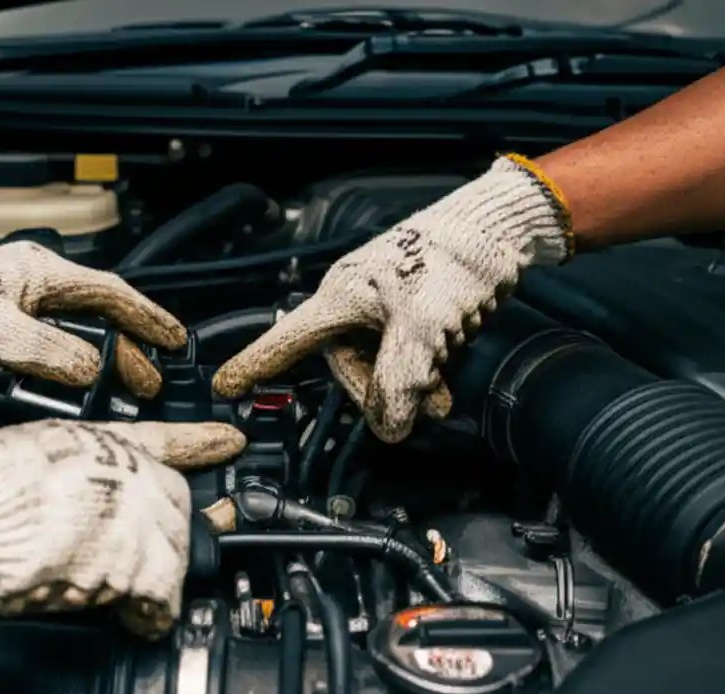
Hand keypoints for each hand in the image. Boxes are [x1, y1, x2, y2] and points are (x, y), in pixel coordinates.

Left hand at [0, 240, 184, 397]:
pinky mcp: (3, 327)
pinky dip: (74, 365)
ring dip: (104, 360)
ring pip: (78, 333)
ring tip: (126, 390)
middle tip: (149, 383)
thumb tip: (93, 370)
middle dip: (129, 349)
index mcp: (41, 272)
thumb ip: (50, 351)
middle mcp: (35, 284)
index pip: (111, 294)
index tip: (174, 340)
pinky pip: (53, 345)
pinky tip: (82, 387)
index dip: (147, 318)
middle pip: (99, 316)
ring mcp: (20, 305)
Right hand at [0, 418, 245, 637]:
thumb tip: (79, 495)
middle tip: (158, 562)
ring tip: (135, 599)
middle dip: (172, 536)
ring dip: (157, 579)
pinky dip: (151, 613)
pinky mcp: (132, 561)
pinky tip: (139, 620)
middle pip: (177, 506)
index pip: (163, 439)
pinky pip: (160, 592)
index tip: (227, 441)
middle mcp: (125, 471)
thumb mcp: (27, 454)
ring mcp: (134, 513)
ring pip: (172, 552)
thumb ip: (68, 469)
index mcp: (96, 440)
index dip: (199, 441)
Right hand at [212, 155, 573, 442]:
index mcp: (340, 297)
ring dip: (408, 388)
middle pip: (346, 367)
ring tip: (440, 396)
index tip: (225, 387)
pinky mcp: (413, 312)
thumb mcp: (421, 329)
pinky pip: (406, 355)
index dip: (256, 364)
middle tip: (418, 404)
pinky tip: (445, 382)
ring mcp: (384, 308)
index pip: (288, 339)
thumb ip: (399, 382)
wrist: (499, 232)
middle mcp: (354, 303)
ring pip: (381, 366)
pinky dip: (424, 374)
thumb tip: (388, 430)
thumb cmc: (451, 262)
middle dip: (380, 392)